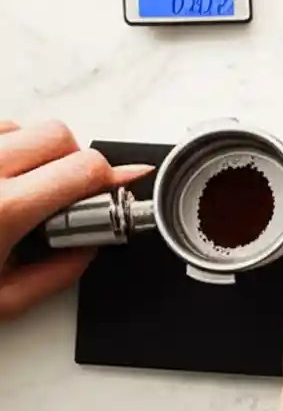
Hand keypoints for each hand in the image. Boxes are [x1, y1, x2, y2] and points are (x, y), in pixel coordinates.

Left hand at [0, 120, 152, 320]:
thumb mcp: (3, 300)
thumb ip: (60, 272)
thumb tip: (95, 242)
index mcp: (2, 209)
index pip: (86, 168)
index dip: (113, 178)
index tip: (125, 182)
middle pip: (60, 135)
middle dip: (74, 162)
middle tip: (64, 195)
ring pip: (25, 126)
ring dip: (37, 152)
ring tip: (25, 186)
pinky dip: (8, 146)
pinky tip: (3, 176)